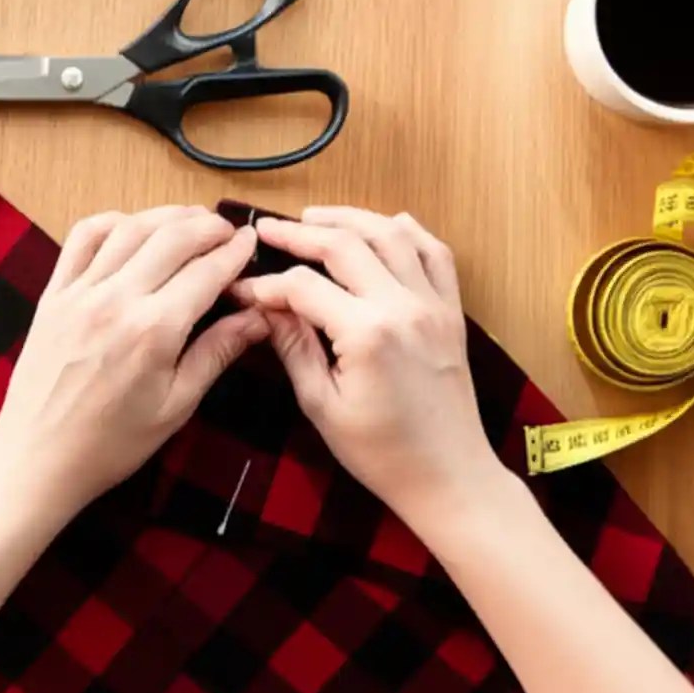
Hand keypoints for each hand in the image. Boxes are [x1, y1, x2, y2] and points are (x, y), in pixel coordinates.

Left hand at [0, 206, 266, 510]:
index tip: (251, 241)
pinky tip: (133, 228)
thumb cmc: (110, 444)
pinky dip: (113, 221)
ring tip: (192, 221)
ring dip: (167, 216)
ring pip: (130, 228)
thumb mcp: (176, 406)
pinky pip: (83, 238)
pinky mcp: (54, 294)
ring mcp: (80, 292)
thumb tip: (258, 317)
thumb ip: (216, 353)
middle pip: (172, 237)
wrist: (38, 458)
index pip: (206, 271)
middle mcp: (116, 300)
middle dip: (208, 226)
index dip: (235, 251)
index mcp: (153, 331)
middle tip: (228, 231)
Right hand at [230, 208, 500, 519]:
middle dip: (300, 233)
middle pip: (346, 245)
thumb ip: (294, 347)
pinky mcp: (451, 312)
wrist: (448, 475)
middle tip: (267, 229)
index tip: (242, 289)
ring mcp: (433, 305)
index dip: (267, 284)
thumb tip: (266, 306)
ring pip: (392, 235)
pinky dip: (409, 231)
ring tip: (315, 217)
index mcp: (368, 334)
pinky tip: (385, 225)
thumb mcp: (321, 405)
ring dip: (351, 218)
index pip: (304, 287)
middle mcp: (403, 307)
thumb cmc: (381, 453)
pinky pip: (435, 253)